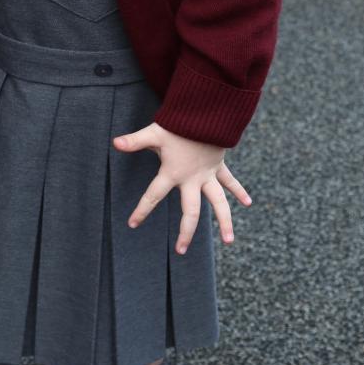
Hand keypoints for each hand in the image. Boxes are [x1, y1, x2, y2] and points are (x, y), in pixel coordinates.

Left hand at [113, 122, 250, 254]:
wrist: (207, 114)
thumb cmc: (179, 124)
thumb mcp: (154, 133)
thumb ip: (135, 141)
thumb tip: (115, 142)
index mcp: (173, 174)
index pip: (153, 196)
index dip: (142, 210)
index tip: (132, 224)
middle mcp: (192, 179)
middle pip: (190, 212)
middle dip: (186, 232)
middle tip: (181, 251)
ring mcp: (208, 174)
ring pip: (218, 203)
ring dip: (225, 221)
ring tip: (229, 241)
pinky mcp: (219, 166)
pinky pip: (230, 182)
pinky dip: (239, 191)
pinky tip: (248, 203)